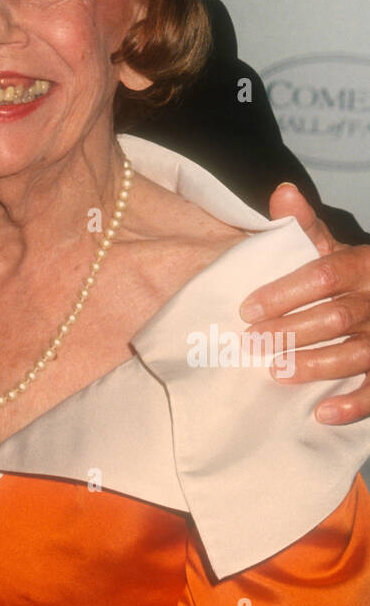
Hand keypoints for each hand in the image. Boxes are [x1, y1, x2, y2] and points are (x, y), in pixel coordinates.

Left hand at [238, 183, 369, 424]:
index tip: (247, 310)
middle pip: (335, 317)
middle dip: (291, 331)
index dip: (284, 293)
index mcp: (362, 264)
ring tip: (275, 372)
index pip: (323, 275)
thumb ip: (304, 225)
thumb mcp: (331, 246)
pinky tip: (322, 413)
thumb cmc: (349, 275)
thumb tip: (282, 193)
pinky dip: (353, 405)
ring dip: (314, 365)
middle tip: (252, 343)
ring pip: (356, 353)